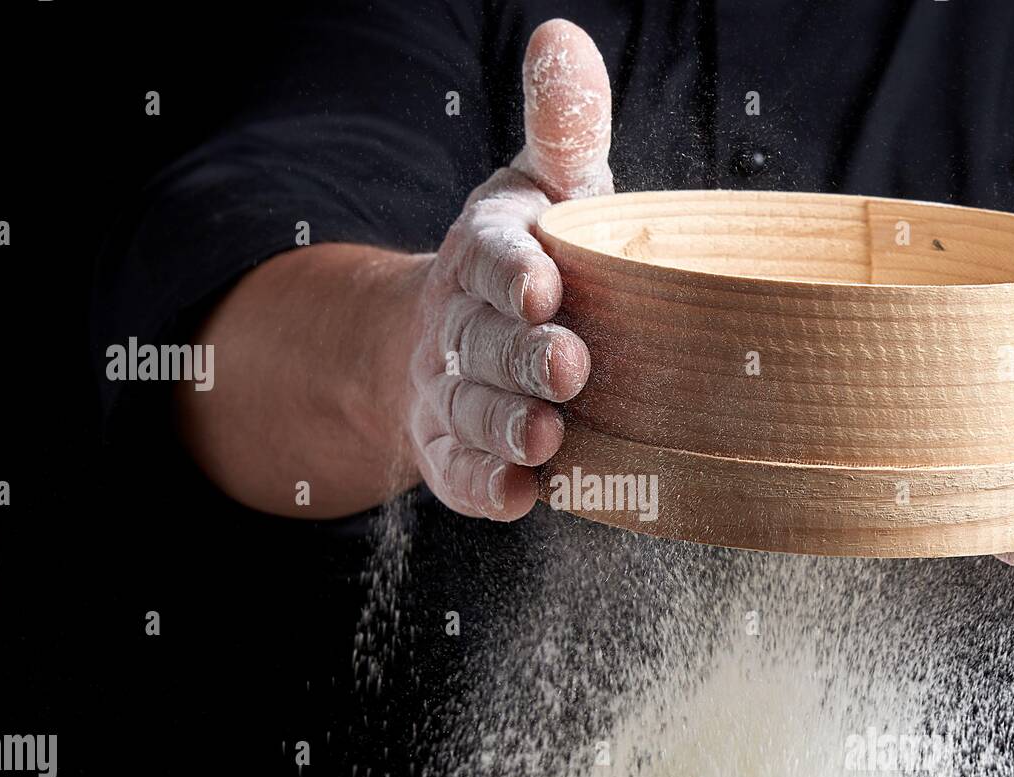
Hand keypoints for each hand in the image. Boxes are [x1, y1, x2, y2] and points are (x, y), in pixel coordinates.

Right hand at [407, 19, 612, 519]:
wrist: (445, 349)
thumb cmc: (521, 261)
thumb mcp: (540, 190)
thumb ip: (561, 130)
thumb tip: (562, 38)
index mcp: (486, 255)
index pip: (491, 259)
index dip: (511, 272)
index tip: (542, 283)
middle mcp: (461, 329)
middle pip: (483, 344)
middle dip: (521, 357)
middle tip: (568, 367)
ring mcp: (451, 397)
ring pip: (472, 414)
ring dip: (506, 427)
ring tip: (546, 436)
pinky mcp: (455, 455)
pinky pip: (462, 476)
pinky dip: (488, 487)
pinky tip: (523, 494)